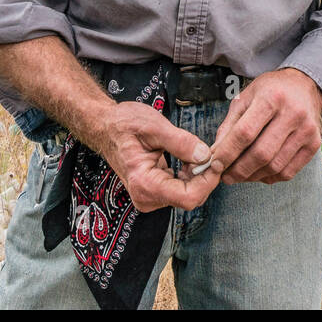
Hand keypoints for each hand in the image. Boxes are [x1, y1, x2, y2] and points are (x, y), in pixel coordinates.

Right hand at [95, 100, 221, 212]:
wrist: (106, 127)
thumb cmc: (124, 124)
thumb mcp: (154, 126)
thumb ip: (180, 142)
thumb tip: (204, 156)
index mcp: (144, 183)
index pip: (188, 197)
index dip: (207, 181)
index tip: (215, 160)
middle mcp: (146, 196)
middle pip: (190, 198)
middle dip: (205, 176)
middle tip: (210, 152)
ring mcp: (150, 196)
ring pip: (188, 194)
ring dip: (198, 175)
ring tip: (197, 152)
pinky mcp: (155, 191)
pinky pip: (181, 189)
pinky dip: (190, 175)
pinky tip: (189, 158)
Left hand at [208, 68, 321, 184]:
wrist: (305, 85)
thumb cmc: (270, 91)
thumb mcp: (246, 98)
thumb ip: (229, 125)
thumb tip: (215, 154)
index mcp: (271, 97)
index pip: (245, 133)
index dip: (227, 153)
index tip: (214, 165)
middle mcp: (292, 113)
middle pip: (261, 153)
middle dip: (239, 170)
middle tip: (225, 176)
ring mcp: (306, 130)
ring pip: (274, 166)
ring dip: (252, 177)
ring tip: (239, 176)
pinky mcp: (314, 144)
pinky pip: (288, 172)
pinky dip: (269, 178)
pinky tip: (258, 174)